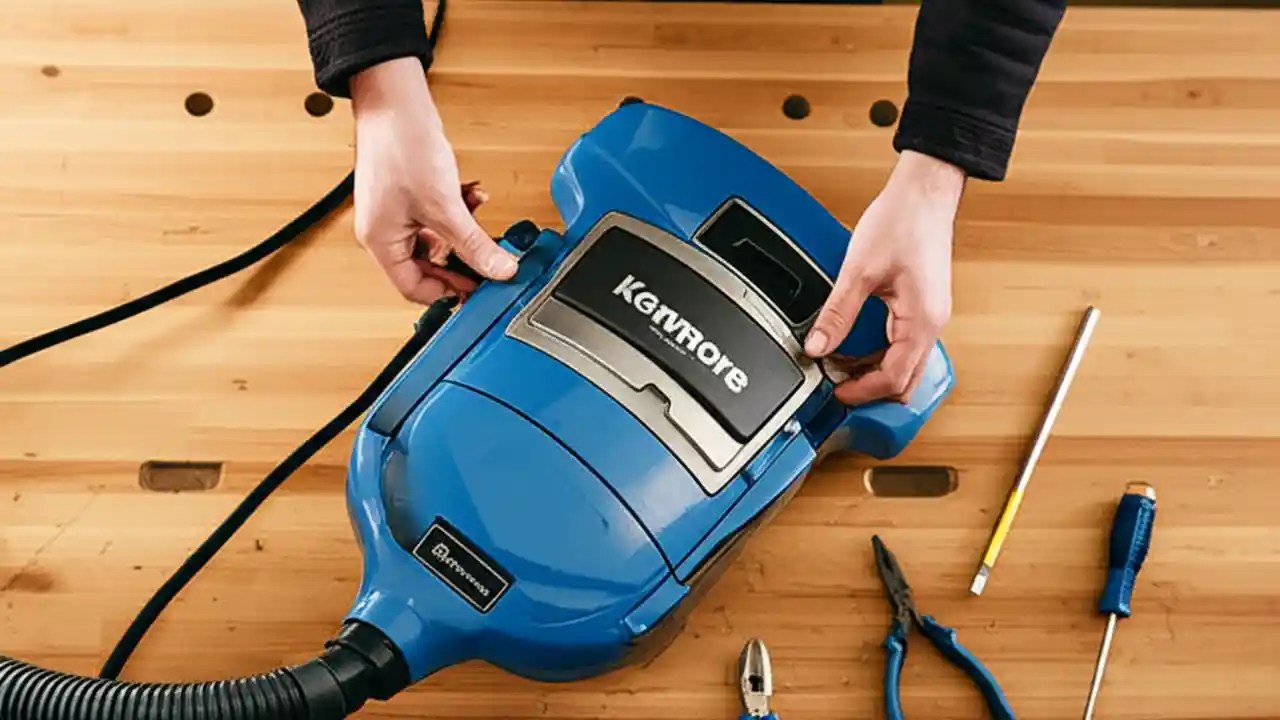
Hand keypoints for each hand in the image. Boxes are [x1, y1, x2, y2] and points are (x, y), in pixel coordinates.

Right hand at [349, 58, 517, 302]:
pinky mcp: (406, 194)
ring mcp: (393, 211)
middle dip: (460, 260)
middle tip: (487, 261)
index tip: (476, 291)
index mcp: (380, 241)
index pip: (413, 288)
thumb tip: (499, 270)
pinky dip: (456, 211)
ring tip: (480, 220)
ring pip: (435, 239)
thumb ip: (475, 244)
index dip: (447, 294)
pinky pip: (434, 216)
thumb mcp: (446, 205)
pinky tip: (471, 196)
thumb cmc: (401, 145)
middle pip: (425, 266)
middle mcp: (382, 230)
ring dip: (462, 232)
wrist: (395, 101)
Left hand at [803, 150, 963, 405]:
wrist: (925, 193)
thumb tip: (816, 346)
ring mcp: (930, 316)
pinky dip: (881, 354)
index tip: (835, 393)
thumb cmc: (903, 222)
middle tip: (835, 383)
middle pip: (904, 380)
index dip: (862, 392)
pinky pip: (904, 345)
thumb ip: (836, 313)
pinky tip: (855, 347)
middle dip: (870, 389)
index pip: (894, 379)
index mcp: (921, 321)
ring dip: (874, 371)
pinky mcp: (923, 307)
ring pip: (905, 365)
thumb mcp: (859, 271)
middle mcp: (932, 324)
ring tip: (839, 365)